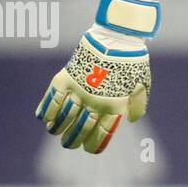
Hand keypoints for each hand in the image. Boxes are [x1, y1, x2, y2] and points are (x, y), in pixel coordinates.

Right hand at [35, 31, 150, 153]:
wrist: (117, 38)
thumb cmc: (133, 62)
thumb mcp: (143, 86)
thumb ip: (138, 106)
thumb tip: (129, 121)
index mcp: (115, 107)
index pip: (100, 135)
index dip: (92, 146)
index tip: (86, 149)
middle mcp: (96, 102)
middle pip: (80, 131)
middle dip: (72, 141)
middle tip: (67, 144)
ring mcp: (79, 91)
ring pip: (63, 119)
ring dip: (56, 128)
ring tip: (54, 131)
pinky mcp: (66, 78)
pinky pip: (52, 99)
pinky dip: (46, 110)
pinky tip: (44, 117)